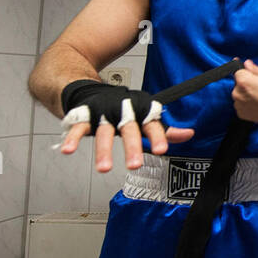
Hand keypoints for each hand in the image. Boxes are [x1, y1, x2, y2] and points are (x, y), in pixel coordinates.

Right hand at [59, 102, 194, 173]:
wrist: (92, 89)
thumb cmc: (123, 107)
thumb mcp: (145, 117)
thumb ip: (164, 130)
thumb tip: (188, 135)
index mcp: (140, 112)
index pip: (152, 125)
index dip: (157, 137)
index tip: (162, 150)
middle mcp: (122, 112)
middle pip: (128, 129)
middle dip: (132, 147)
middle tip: (134, 166)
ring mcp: (102, 114)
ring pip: (103, 132)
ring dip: (103, 150)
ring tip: (104, 168)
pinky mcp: (84, 116)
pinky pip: (78, 128)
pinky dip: (72, 139)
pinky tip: (68, 150)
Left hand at [231, 59, 257, 127]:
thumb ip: (255, 69)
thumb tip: (247, 64)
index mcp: (243, 81)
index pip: (238, 72)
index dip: (246, 72)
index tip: (249, 73)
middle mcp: (238, 93)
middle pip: (238, 84)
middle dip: (246, 83)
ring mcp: (239, 105)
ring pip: (239, 95)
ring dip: (246, 94)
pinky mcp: (242, 114)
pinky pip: (241, 105)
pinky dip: (247, 104)